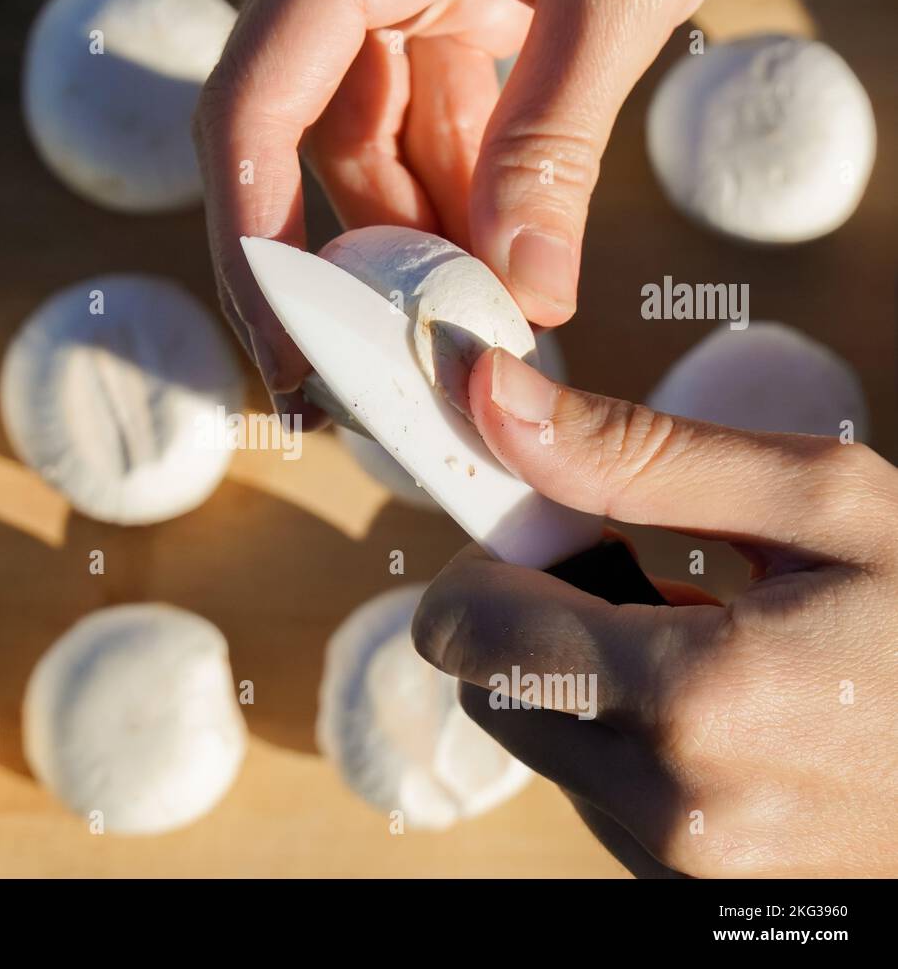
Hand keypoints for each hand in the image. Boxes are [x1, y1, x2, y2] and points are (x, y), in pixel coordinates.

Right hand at [193, 0, 705, 421]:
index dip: (254, 239)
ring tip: (476, 324)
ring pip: (378, 150)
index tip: (288, 345)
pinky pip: (435, 125)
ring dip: (425, 242)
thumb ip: (556, 142)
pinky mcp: (452, 13)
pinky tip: (504, 264)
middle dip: (362, 261)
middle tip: (394, 366)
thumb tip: (527, 296)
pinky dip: (466, 198)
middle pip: (312, 150)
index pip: (253, 112)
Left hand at [412, 345, 897, 876]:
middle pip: (490, 685)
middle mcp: (670, 807)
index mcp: (693, 699)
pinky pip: (594, 794)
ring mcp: (680, 867)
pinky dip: (622, 739)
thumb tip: (494, 395)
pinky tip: (718, 711)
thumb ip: (637, 453)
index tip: (556, 526)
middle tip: (643, 577)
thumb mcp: (822, 504)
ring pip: (539, 740)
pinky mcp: (688, 889)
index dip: (491, 560)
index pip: (462, 628)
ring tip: (703, 645)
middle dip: (537, 617)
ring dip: (582, 680)